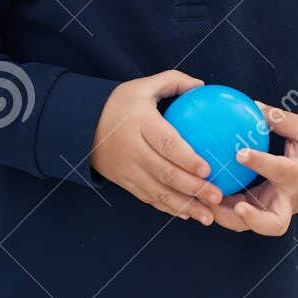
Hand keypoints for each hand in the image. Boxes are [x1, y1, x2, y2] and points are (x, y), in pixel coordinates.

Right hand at [91, 71, 223, 224]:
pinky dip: (168, 208)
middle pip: (165, 173)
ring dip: (185, 205)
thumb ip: (172, 81)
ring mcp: (127, 169)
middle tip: (217, 195)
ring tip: (208, 216)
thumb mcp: (143, 86)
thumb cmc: (119, 104)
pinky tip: (187, 213)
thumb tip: (201, 86)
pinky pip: (148, 198)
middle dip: (193, 188)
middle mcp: (133, 149)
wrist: (81, 125)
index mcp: (140, 124)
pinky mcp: (124, 181)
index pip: (166, 143)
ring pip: (158, 192)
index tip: (208, 169)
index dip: (187, 158)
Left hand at [210, 103, 297, 235]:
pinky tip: (202, 193)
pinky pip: (243, 215)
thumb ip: (281, 120)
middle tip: (231, 206)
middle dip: (250, 219)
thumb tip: (252, 104)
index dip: (259, 163)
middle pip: (272, 223)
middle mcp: (287, 199)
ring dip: (228, 217)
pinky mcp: (266, 210)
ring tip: (203, 200)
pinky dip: (224, 209)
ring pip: (252, 225)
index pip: (279, 171)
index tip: (239, 153)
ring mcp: (277, 208)